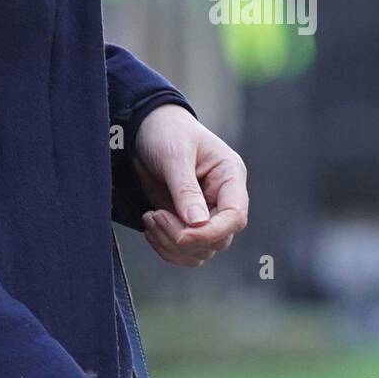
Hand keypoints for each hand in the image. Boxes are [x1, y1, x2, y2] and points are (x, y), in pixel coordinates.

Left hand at [131, 105, 247, 266]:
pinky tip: (150, 227)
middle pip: (218, 239)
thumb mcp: (175, 154)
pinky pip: (184, 250)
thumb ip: (185, 189)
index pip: (235, 216)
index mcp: (230, 176)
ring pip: (201, 251)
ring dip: (172, 244)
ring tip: (150, 219)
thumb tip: (197, 225)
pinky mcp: (185, 222)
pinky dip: (166, 247)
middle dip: (184, 237)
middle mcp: (222, 198)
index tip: (182, 234)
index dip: (211, 232)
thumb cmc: (166, 131)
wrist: (143, 127)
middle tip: (154, 216)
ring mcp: (205, 213)